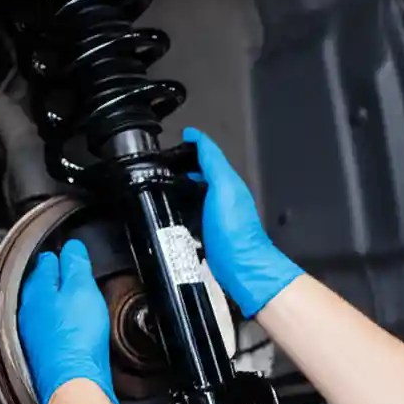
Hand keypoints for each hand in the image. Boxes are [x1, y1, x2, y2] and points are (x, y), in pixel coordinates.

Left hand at [18, 240, 118, 403]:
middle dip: (53, 279)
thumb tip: (71, 247)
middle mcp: (28, 312)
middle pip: (40, 286)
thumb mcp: (81, 290)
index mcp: (35, 291)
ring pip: (43, 309)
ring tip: (70, 298)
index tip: (69, 253)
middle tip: (69, 273)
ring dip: (55, 302)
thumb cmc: (76, 338)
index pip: (45, 262)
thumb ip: (75, 266)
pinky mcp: (42, 355)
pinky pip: (49, 331)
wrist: (73, 384)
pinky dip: (58, 324)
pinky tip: (69, 328)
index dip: (60, 256)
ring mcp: (32, 335)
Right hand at [184, 127, 302, 316]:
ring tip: (164, 181)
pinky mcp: (206, 232)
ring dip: (181, 185)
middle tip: (165, 161)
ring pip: (195, 192)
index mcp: (227, 181)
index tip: (178, 139)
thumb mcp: (222, 186)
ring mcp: (214, 214)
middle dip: (183, 165)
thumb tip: (196, 137)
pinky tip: (171, 210)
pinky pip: (192, 212)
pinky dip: (181, 207)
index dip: (192, 144)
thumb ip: (211, 160)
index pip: (208, 154)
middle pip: (201, 173)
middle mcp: (222, 196)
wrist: (240, 266)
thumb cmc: (233, 230)